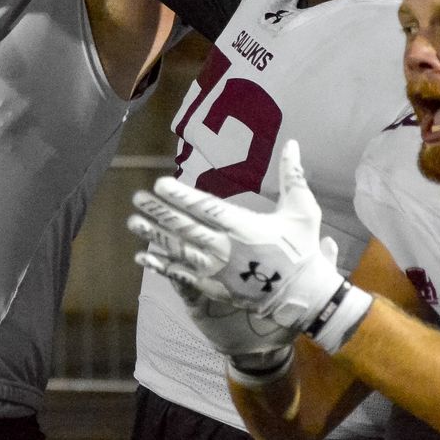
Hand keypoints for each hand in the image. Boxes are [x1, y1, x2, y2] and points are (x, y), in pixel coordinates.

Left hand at [130, 145, 363, 346]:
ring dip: (155, 236)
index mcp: (245, 226)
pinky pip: (182, 276)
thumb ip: (293, 176)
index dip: (181, 196)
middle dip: (159, 212)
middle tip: (137, 198)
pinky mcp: (215, 288)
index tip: (159, 184)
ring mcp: (218, 270)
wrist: (306, 297)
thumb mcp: (303, 210)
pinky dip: (161, 266)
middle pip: (186, 227)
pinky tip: (143, 256)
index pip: (206, 208)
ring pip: (180, 250)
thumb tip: (293, 142)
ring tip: (133, 222)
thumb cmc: (303, 249)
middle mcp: (226, 248)